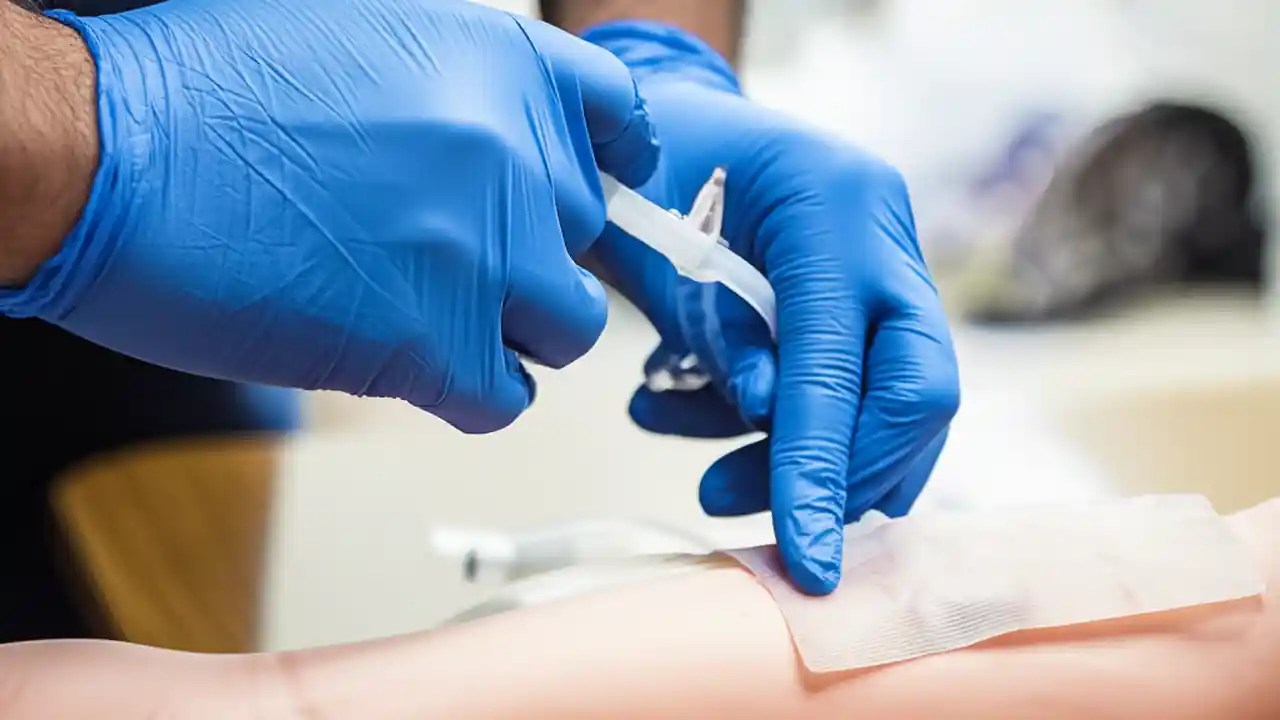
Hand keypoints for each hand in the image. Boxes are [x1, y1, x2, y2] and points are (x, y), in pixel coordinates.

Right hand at [0, 0, 656, 432]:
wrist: (105, 153)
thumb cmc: (201, 97)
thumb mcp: (363, 40)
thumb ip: (458, 96)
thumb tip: (501, 153)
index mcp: (499, 64)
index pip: (616, 123)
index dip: (605, 168)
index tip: (592, 197)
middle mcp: (513, 153)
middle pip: (581, 238)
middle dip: (522, 256)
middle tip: (444, 261)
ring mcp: (486, 252)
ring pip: (565, 327)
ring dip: (509, 331)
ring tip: (425, 316)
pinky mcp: (439, 344)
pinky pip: (506, 395)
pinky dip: (466, 390)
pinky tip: (403, 360)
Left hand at [587, 23, 958, 593]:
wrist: (667, 124)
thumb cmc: (646, 170)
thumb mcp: (656, 245)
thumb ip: (718, 329)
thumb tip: (770, 414)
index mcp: (833, 206)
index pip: (843, 360)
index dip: (820, 466)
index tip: (808, 559)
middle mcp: (882, 238)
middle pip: (917, 391)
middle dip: (843, 475)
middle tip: (747, 509)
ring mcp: (886, 268)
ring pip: (892, 407)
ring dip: (806, 467)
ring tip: (710, 484)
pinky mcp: (868, 305)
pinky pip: (857, 395)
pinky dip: (790, 438)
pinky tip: (696, 420)